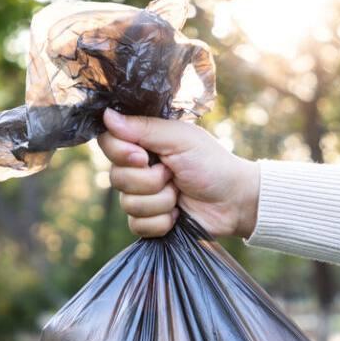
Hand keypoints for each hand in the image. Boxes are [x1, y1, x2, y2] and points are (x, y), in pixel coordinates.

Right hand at [98, 108, 259, 238]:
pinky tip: (178, 214)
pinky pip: (138, 225)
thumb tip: (106, 115)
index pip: (108, 143)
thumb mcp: (180, 139)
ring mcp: (141, 197)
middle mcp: (137, 169)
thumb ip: (143, 128)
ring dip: (161, 201)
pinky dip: (162, 222)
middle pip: (116, 178)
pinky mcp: (148, 222)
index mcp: (142, 143)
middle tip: (173, 175)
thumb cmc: (211, 163)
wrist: (233, 201)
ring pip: (128, 204)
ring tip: (179, 194)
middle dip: (150, 181)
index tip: (143, 156)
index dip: (121, 153)